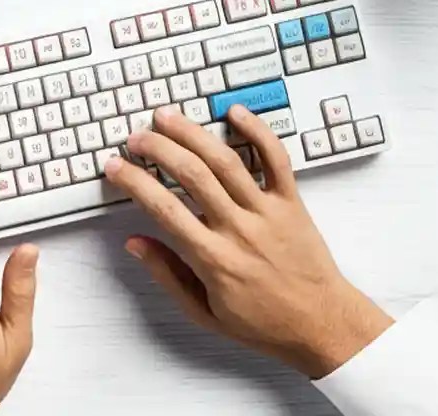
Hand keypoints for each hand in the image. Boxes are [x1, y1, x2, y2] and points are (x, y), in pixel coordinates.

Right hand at [106, 105, 393, 378]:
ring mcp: (268, 211)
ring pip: (226, 161)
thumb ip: (168, 275)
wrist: (322, 324)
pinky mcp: (292, 201)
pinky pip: (276, 158)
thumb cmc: (263, 322)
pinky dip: (257, 130)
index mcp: (214, 259)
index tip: (115, 166)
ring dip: (193, 134)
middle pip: (192, 175)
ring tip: (167, 117)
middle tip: (136, 137)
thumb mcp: (204, 313)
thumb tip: (134, 243)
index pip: (164, 209)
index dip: (134, 182)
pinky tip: (234, 111)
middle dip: (158, 149)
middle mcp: (239, 229)